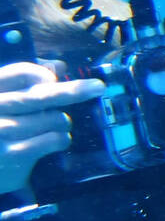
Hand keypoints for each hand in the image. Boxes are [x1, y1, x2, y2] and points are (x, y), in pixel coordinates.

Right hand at [0, 62, 104, 193]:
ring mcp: (2, 132)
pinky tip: (57, 140)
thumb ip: (28, 79)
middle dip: (73, 91)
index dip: (41, 73)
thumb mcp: (6, 99)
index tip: (54, 77)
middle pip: (40, 96)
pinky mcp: (13, 154)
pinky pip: (55, 139)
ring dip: (63, 122)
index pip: (19, 73)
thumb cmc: (1, 125)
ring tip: (55, 126)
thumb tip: (58, 65)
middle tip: (98, 87)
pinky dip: (62, 139)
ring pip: (54, 118)